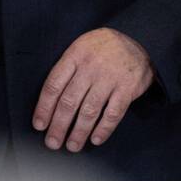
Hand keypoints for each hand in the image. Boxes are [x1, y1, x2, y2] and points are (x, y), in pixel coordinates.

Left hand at [32, 27, 153, 152]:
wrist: (140, 36)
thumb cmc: (105, 46)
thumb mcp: (82, 46)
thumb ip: (68, 68)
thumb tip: (49, 102)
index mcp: (76, 54)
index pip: (54, 85)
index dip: (44, 108)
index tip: (40, 125)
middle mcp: (91, 66)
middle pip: (69, 102)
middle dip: (58, 126)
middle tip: (53, 142)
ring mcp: (110, 77)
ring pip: (89, 111)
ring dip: (79, 132)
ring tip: (72, 145)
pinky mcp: (128, 87)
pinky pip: (113, 113)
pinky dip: (104, 129)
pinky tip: (96, 139)